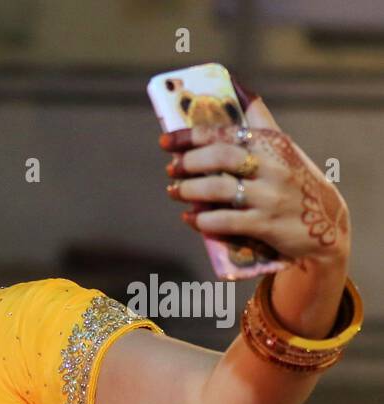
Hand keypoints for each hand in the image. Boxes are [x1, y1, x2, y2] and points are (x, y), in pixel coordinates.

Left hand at [160, 88, 350, 268]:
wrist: (327, 226)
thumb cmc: (295, 182)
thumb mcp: (284, 149)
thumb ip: (260, 122)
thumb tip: (237, 86)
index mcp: (273, 144)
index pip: (226, 132)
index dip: (191, 135)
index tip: (165, 140)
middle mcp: (274, 167)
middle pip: (220, 157)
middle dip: (188, 162)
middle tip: (171, 168)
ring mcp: (270, 196)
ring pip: (218, 189)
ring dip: (188, 190)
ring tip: (173, 191)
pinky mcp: (266, 225)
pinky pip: (225, 221)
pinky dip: (201, 219)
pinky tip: (188, 218)